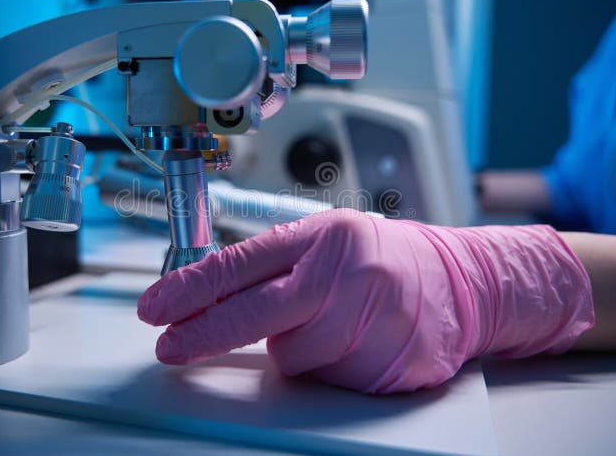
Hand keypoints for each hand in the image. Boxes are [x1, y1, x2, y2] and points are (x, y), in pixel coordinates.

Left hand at [137, 209, 592, 392]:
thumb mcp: (326, 242)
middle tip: (171, 347)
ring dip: (294, 347)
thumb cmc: (380, 259)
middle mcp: (347, 275)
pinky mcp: (389, 363)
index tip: (154, 308)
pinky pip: (328, 379)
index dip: (190, 289)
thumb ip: (273, 266)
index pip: (241, 263)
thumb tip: (203, 300)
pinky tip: (355, 341)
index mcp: (324, 236)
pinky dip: (328, 367)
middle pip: (255, 313)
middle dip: (203, 334)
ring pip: (291, 356)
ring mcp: (372, 320)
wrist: (461, 283)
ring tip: (331, 322)